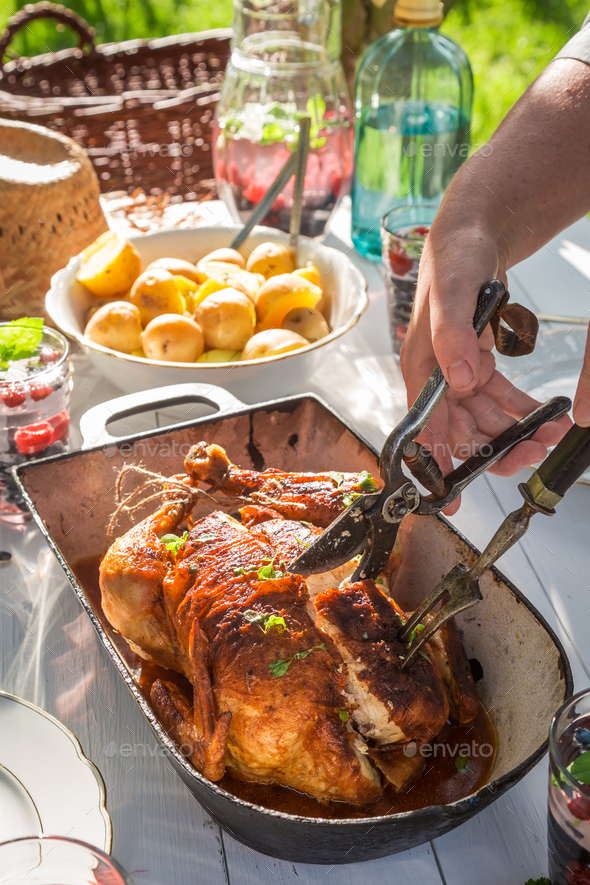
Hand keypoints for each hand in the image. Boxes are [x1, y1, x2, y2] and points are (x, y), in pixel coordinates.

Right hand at [400, 220, 570, 513]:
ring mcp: (457, 372)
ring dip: (515, 431)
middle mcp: (436, 376)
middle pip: (460, 431)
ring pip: (484, 420)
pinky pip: (499, 399)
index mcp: (421, 367)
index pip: (425, 428)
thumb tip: (459, 380)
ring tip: (551, 434)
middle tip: (532, 455)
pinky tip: (543, 415)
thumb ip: (452, 337)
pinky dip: (520, 410)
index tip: (447, 500)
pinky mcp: (477, 363)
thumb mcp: (453, 292)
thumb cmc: (453, 259)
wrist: (473, 232)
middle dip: (494, 449)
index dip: (435, 466)